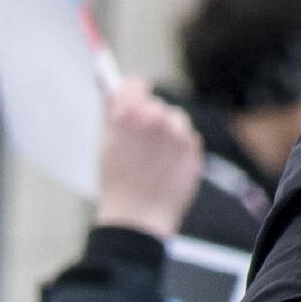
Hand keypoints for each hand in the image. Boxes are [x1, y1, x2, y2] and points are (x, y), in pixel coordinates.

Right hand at [93, 77, 203, 242]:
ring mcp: (178, 132)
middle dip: (148, 117)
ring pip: (174, 119)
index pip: (135, 84)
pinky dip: (179, 146)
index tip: (130, 97)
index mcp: (129, 116)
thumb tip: (115, 91)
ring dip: (166, 130)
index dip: (131, 92)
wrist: (138, 216)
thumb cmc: (117, 182)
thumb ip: (113, 115)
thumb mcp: (106, 145)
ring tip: (153, 156)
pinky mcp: (194, 146)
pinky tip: (166, 164)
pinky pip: (187, 137)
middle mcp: (156, 119)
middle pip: (155, 104)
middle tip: (139, 138)